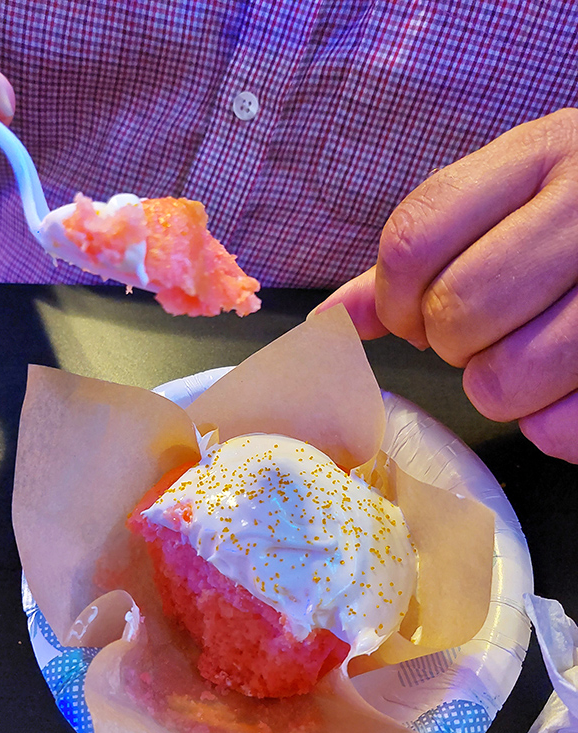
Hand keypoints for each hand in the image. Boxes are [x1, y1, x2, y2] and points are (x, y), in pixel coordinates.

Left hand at [324, 109, 577, 463]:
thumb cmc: (575, 215)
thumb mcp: (507, 197)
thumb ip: (418, 255)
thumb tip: (329, 319)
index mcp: (538, 156)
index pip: (411, 242)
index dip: (394, 300)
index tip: (412, 314)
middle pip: (455, 313)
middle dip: (450, 344)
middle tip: (479, 335)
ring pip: (502, 379)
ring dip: (497, 388)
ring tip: (524, 357)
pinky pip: (559, 426)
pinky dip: (549, 424)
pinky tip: (564, 387)